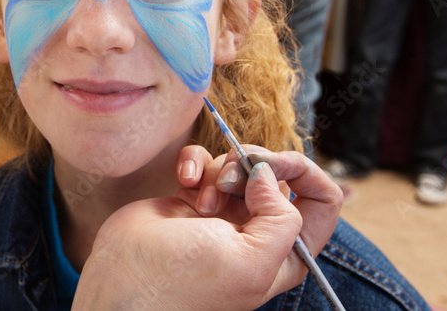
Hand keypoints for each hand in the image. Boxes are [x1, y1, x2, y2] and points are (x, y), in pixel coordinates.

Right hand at [72, 146, 341, 310]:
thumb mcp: (251, 261)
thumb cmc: (185, 282)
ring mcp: (224, 215)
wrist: (124, 281)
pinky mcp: (192, 199)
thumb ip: (281, 220)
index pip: (322, 203)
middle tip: (231, 179)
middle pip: (278, 177)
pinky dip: (196, 163)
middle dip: (255, 167)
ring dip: (221, 170)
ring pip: (239, 166)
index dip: (306, 175)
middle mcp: (257, 233)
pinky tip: (185, 179)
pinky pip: (206, 163)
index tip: (273, 165)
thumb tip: (268, 177)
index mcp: (284, 254)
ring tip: (202, 198)